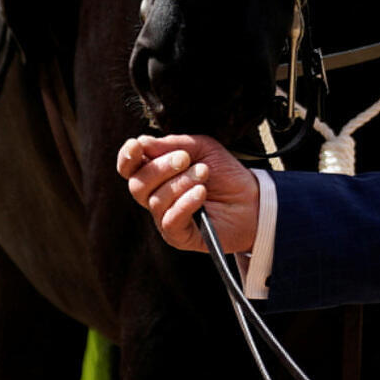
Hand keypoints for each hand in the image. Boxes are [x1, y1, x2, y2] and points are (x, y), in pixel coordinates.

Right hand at [120, 133, 258, 252]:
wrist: (252, 199)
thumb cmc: (224, 174)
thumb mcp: (202, 148)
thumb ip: (173, 144)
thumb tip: (142, 142)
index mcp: (156, 174)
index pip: (130, 168)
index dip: (127, 157)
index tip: (137, 146)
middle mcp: (155, 197)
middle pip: (137, 184)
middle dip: (161, 167)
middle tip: (185, 159)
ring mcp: (165, 218)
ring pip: (155, 201)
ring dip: (181, 182)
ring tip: (204, 173)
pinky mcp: (180, 236)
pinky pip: (170, 221)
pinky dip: (185, 203)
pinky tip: (201, 193)